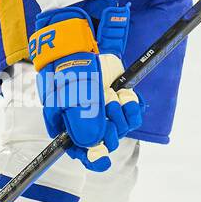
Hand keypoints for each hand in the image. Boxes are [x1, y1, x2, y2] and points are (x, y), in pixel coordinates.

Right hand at [29, 2, 141, 170]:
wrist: (77, 42)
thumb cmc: (67, 69)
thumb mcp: (70, 96)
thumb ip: (81, 121)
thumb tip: (93, 145)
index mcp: (68, 124)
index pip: (81, 151)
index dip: (91, 158)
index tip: (101, 159)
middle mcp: (87, 119)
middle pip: (105, 142)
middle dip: (109, 131)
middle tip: (107, 113)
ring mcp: (104, 108)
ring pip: (121, 128)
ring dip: (119, 115)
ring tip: (111, 97)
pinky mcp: (119, 98)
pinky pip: (133, 114)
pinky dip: (131, 107)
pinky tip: (124, 95)